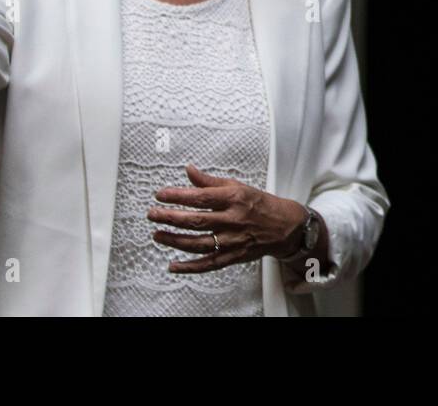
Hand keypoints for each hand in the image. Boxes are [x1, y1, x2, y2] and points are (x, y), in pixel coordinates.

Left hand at [147, 164, 307, 273]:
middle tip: (153, 214)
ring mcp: (232, 240)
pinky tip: (173, 265)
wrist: (284, 226)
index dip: (177, 196)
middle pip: (196, 220)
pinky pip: (208, 264)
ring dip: (174, 240)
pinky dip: (189, 267)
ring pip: (198, 243)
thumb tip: (189, 170)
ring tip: (157, 235)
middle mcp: (232, 220)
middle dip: (170, 218)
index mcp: (234, 198)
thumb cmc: (260, 204)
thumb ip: (210, 181)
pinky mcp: (233, 256)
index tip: (160, 195)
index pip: (200, 197)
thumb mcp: (237, 186)